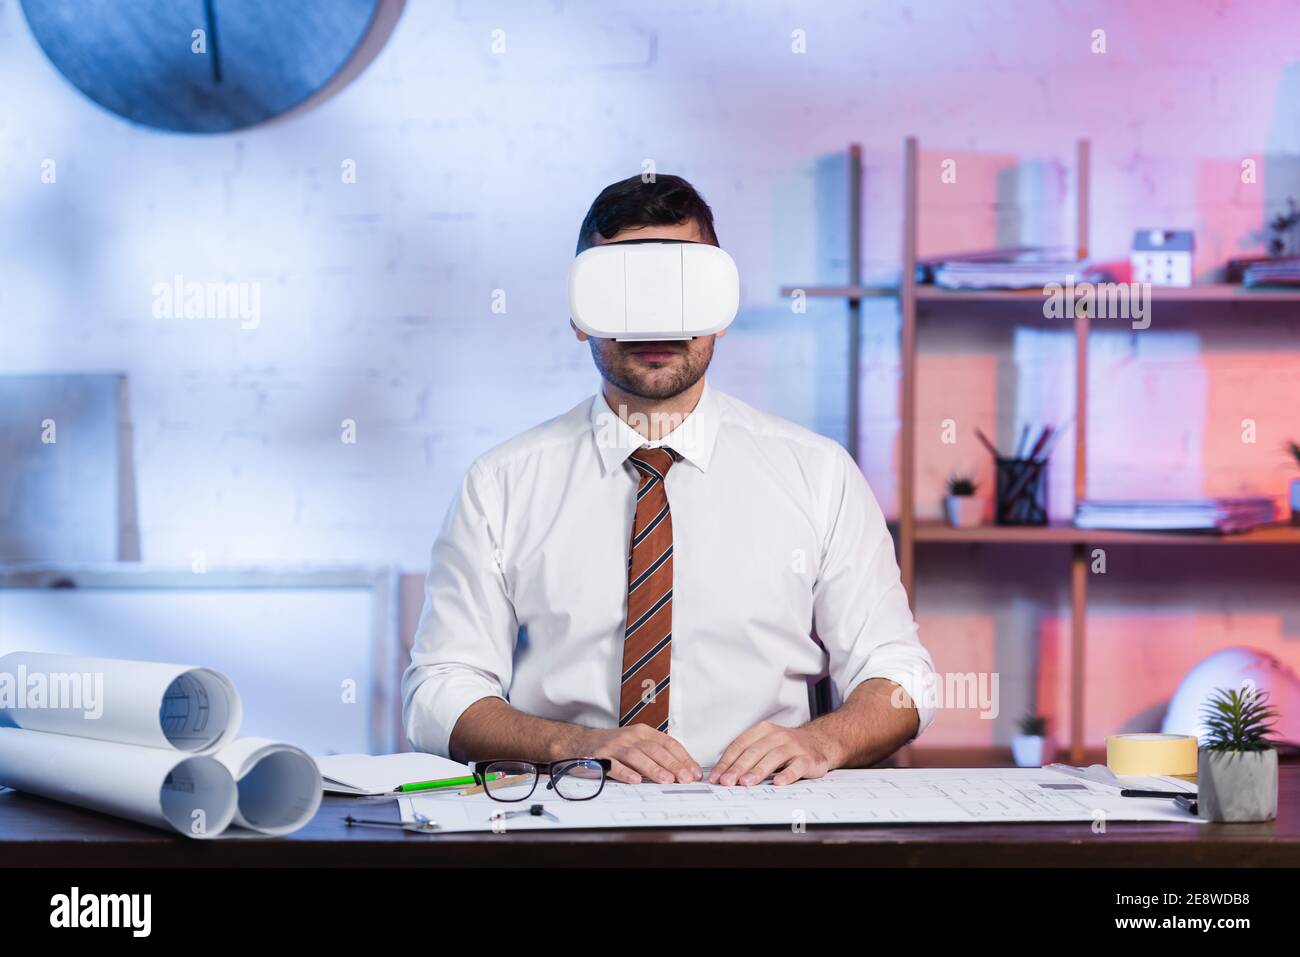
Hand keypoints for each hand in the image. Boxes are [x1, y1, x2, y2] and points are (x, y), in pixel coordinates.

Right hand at [573, 725, 701, 784]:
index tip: (695, 772)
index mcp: (643, 732)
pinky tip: (635, 780)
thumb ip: (658, 755)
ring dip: (653, 768)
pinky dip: (625, 772)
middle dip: (673, 764)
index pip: (668, 743)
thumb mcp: (638, 743)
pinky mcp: (600, 757)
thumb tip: (684, 771)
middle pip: (655, 749)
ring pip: (637, 756)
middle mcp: (630, 737)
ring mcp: (615, 746)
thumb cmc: (615, 746)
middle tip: (686, 778)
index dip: (683, 758)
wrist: (581, 742)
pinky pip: (614, 765)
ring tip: (666, 780)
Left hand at [709, 721, 837, 786]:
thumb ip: (747, 756)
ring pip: (773, 758)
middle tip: (727, 782)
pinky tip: (778, 783)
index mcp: (762, 731)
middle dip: (738, 768)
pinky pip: (796, 767)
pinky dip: (787, 775)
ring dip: (758, 771)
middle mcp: (777, 735)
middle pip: (754, 752)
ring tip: (746, 783)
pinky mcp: (808, 758)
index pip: (739, 745)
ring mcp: (793, 746)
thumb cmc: (785, 747)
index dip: (726, 762)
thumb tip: (723, 775)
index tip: (716, 777)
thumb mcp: (765, 744)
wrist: (819, 741)